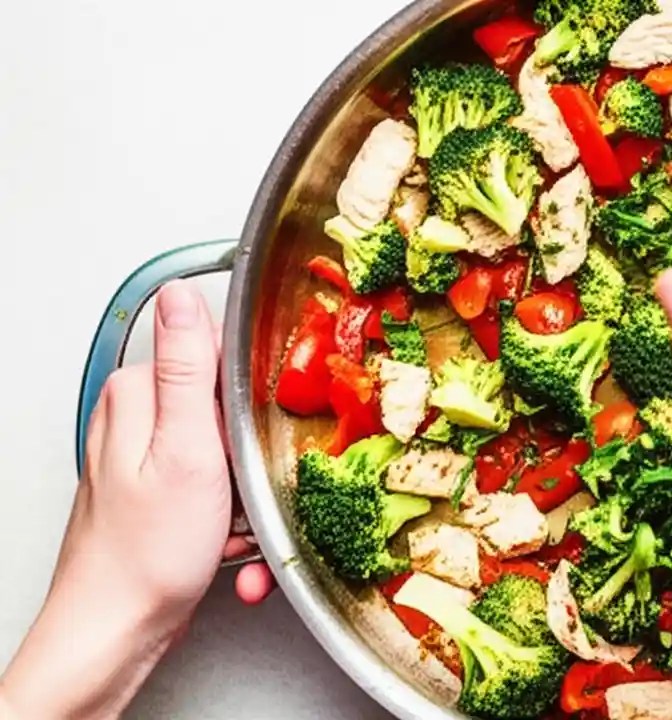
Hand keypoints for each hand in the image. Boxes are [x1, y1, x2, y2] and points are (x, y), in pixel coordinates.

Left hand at [0, 281, 270, 718]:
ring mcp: (147, 457)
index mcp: (139, 394)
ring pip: (230, 458)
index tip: (268, 438)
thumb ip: (186, 368)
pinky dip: (232, 522)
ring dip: (248, 500)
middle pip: (230, 412)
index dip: (258, 399)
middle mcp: (136, 418)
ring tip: (241, 532)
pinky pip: (217, 493)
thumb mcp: (184, 450)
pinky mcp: (160, 493)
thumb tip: (183, 294)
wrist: (114, 630)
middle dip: (256, 460)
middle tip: (254, 496)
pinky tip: (230, 546)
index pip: (221, 360)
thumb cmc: (147, 553)